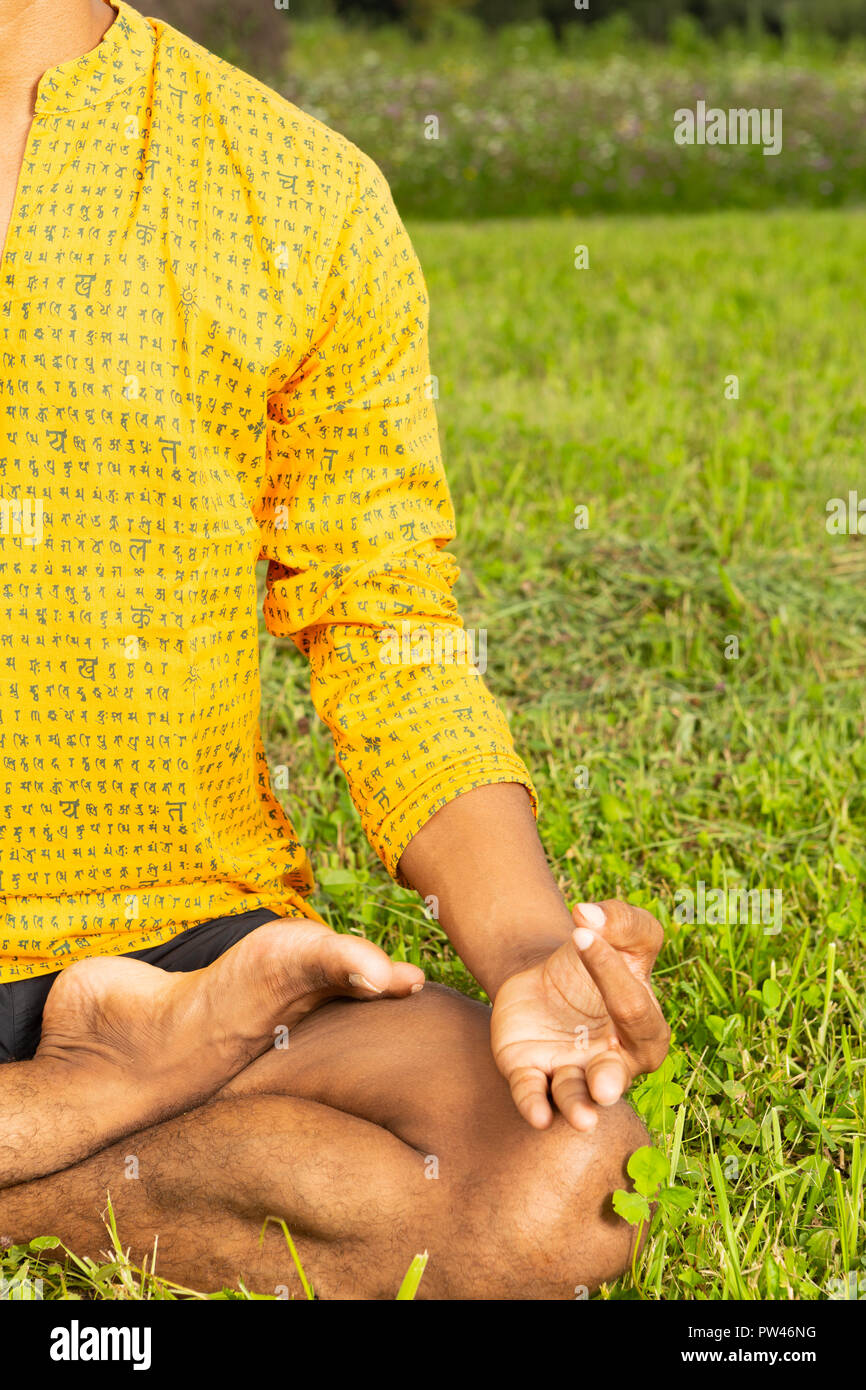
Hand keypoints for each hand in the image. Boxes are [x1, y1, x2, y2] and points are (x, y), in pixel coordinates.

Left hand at [490, 900, 669, 1131]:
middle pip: (614, 1075)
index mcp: (644, 1029)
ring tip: (580, 1118)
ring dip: (576, 1106)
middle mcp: (612, 1062)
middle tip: (604, 1088)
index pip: (632, 1007)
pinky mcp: (532, 1073)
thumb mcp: (617, 930)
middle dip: (609, 1085)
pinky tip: (538, 1115)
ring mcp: (571, 1071)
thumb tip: (587, 914)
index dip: (609, 969)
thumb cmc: (596, 954)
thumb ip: (620, 919)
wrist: (545, 973)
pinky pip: (534, 1094)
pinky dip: (535, 1105)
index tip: (581, 934)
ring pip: (575, 1097)